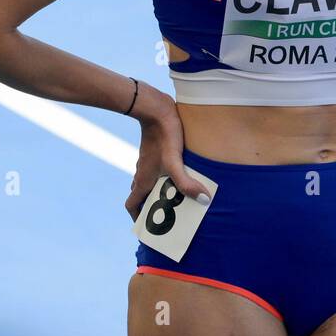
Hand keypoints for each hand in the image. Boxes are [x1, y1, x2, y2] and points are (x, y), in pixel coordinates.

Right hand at [124, 89, 210, 221]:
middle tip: (169, 216)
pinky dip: (166, 178)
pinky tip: (184, 175)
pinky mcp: (156, 151)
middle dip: (152, 208)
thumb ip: (187, 182)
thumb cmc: (164, 135)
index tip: (148, 227)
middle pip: (142, 196)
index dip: (137, 218)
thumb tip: (203, 200)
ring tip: (179, 198)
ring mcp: (148, 161)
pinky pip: (157, 171)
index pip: (132, 205)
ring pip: (150, 183)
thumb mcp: (175, 162)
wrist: (155, 109)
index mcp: (142, 180)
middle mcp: (142, 172)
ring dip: (160, 192)